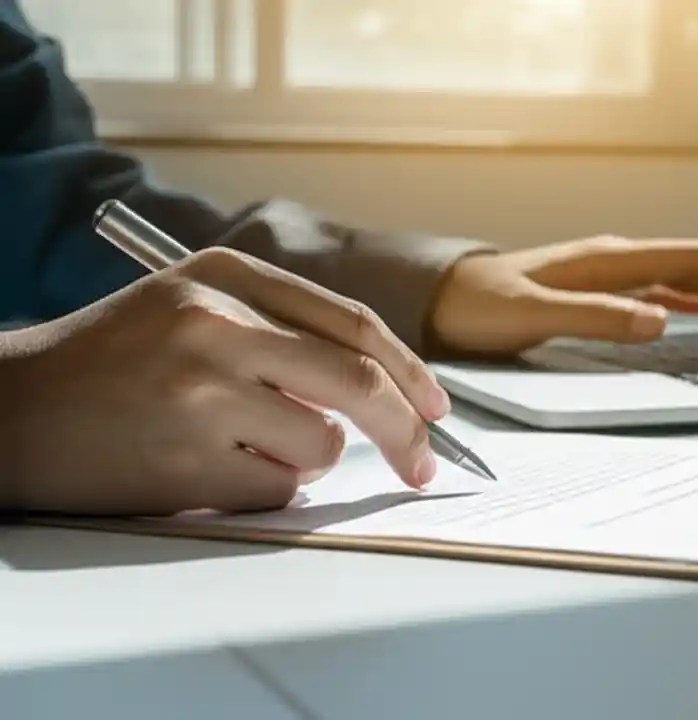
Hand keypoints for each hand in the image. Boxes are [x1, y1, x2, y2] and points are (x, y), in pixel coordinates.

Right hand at [0, 248, 449, 515]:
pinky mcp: (184, 460)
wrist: (11, 409)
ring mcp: (200, 392)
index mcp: (226, 274)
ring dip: (304, 460)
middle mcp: (216, 323)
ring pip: (321, 445)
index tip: (437, 408)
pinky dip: (262, 490)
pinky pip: (277, 490)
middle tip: (423, 463)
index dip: (412, 371)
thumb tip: (392, 392)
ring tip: (237, 446)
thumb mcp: (194, 306)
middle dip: (408, 431)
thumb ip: (285, 330)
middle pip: (361, 382)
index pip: (355, 324)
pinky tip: (205, 470)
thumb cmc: (116, 361)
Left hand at [431, 237, 697, 357]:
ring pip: (691, 280)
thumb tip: (661, 320)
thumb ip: (595, 317)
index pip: (697, 262)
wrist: (438, 296)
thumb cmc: (477, 305)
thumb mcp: (532, 315)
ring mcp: (612, 274)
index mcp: (611, 261)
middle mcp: (618, 260)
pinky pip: (669, 290)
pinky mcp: (602, 290)